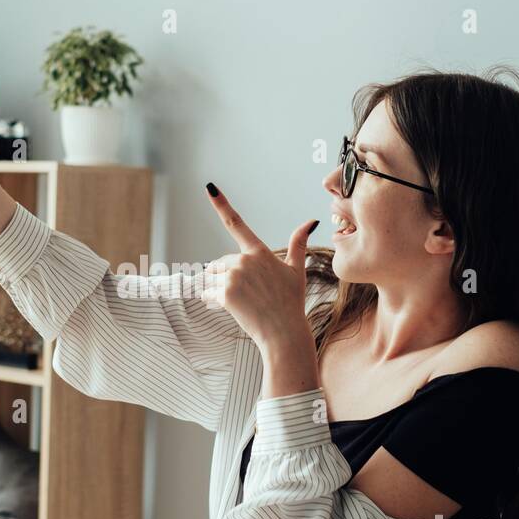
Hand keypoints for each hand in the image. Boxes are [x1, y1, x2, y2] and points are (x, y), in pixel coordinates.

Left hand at [201, 183, 318, 352]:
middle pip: (219, 263)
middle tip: (248, 294)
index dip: (221, 204)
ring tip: (242, 302)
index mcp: (259, 252)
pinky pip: (207, 293)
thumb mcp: (296, 270)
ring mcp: (233, 276)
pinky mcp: (224, 292)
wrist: (283, 332)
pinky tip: (232, 309)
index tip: (209, 187)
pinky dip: (213, 301)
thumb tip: (311, 221)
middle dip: (226, 277)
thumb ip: (298, 244)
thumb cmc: (291, 302)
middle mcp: (244, 260)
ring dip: (218, 289)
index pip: (236, 223)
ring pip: (211, 278)